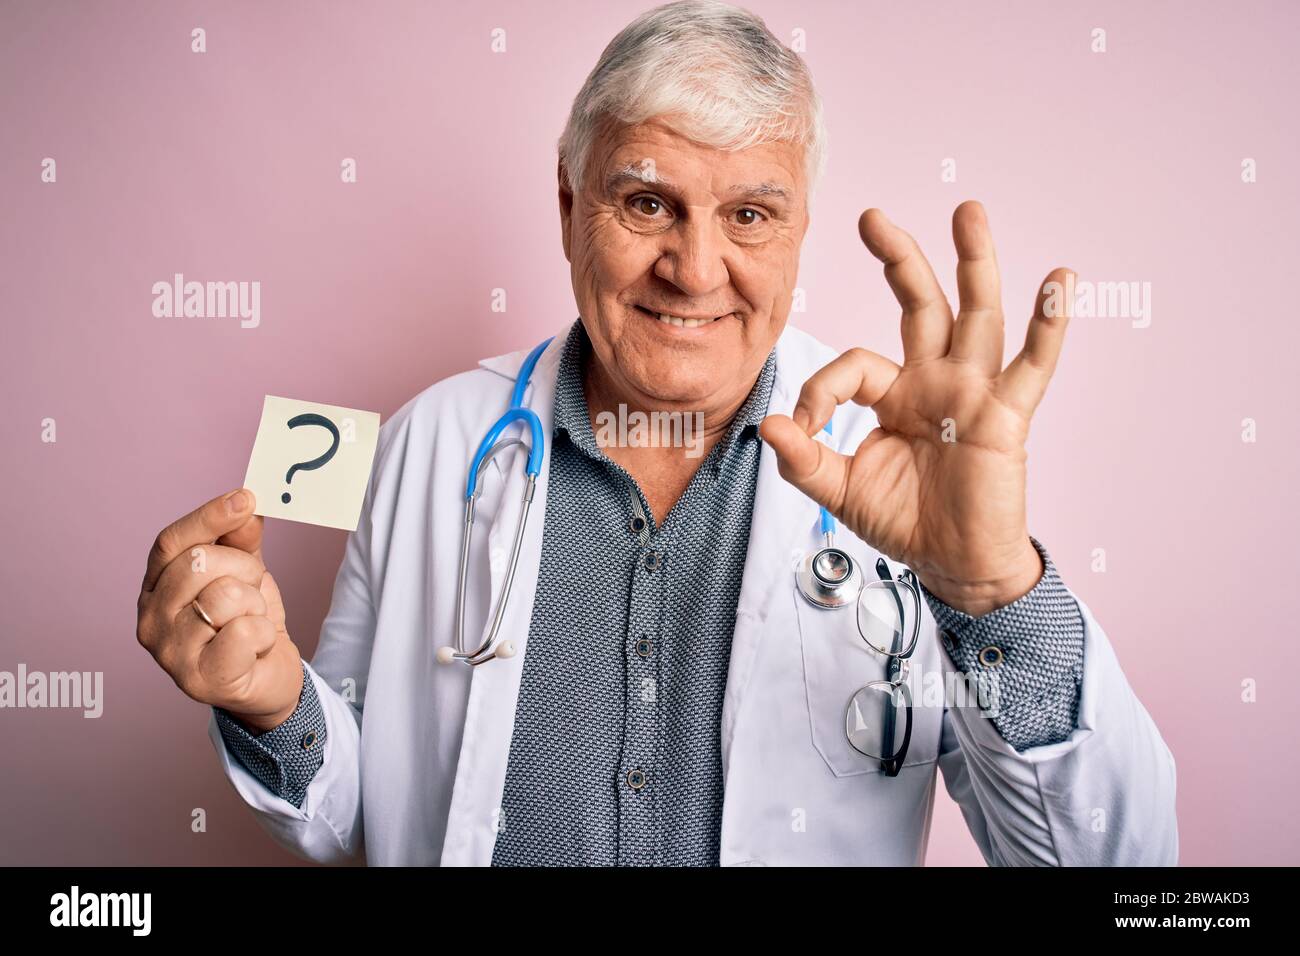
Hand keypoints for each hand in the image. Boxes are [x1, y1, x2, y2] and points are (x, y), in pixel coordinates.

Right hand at [135, 489, 302, 731]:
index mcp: (155, 588)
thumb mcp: (246, 573)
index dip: (208, 517)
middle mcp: (150, 619)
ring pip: (225, 595)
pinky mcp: (199, 680)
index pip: (170, 543)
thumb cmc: (248, 624)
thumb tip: (244, 506)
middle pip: (200, 563)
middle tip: (253, 592)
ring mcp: (169, 653)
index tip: (245, 498)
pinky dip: (264, 634)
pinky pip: (244, 631)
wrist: (267, 680)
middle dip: (245, 569)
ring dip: (255, 605)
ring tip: (251, 624)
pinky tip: (255, 648)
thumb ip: (241, 539)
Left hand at [761, 201, 1072, 615]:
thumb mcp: (838, 489)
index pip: (853, 364)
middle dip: (898, 258)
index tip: (803, 428)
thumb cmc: (902, 521)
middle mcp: (935, 381)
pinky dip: (1049, 325)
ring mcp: (973, 392)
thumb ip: (803, 458)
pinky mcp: (1005, 416)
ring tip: (968, 213)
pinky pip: (1032, 366)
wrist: (951, 564)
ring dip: (973, 262)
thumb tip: (767, 423)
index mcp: (894, 393)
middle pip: (920, 305)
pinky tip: (1062, 280)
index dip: (819, 390)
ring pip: (976, 315)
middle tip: (871, 217)